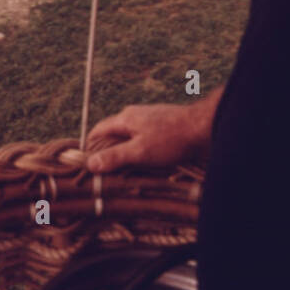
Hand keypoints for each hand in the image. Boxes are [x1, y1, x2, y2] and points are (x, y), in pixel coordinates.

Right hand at [85, 98, 219, 172]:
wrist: (203, 127)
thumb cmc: (171, 138)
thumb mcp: (140, 151)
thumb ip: (115, 157)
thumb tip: (90, 164)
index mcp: (126, 118)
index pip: (99, 130)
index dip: (90, 146)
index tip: (86, 163)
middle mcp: (136, 116)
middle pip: (114, 134)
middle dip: (107, 152)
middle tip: (104, 172)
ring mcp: (150, 120)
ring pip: (130, 138)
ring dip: (125, 153)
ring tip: (124, 173)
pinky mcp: (163, 128)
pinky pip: (144, 140)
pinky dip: (140, 152)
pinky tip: (146, 165)